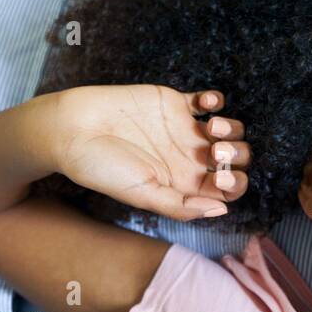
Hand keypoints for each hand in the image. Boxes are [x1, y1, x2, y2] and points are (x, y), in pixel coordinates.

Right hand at [50, 84, 250, 219]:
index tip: (219, 176)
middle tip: (216, 151)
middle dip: (237, 155)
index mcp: (185, 185)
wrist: (73, 129)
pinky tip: (205, 105)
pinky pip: (209, 102)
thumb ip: (182, 206)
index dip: (235, 183)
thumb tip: (221, 210)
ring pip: (229, 130)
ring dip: (233, 128)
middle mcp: (189, 160)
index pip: (228, 189)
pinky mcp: (175, 104)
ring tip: (212, 128)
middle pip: (235, 160)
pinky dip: (217, 101)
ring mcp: (184, 131)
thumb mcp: (143, 195)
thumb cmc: (103, 168)